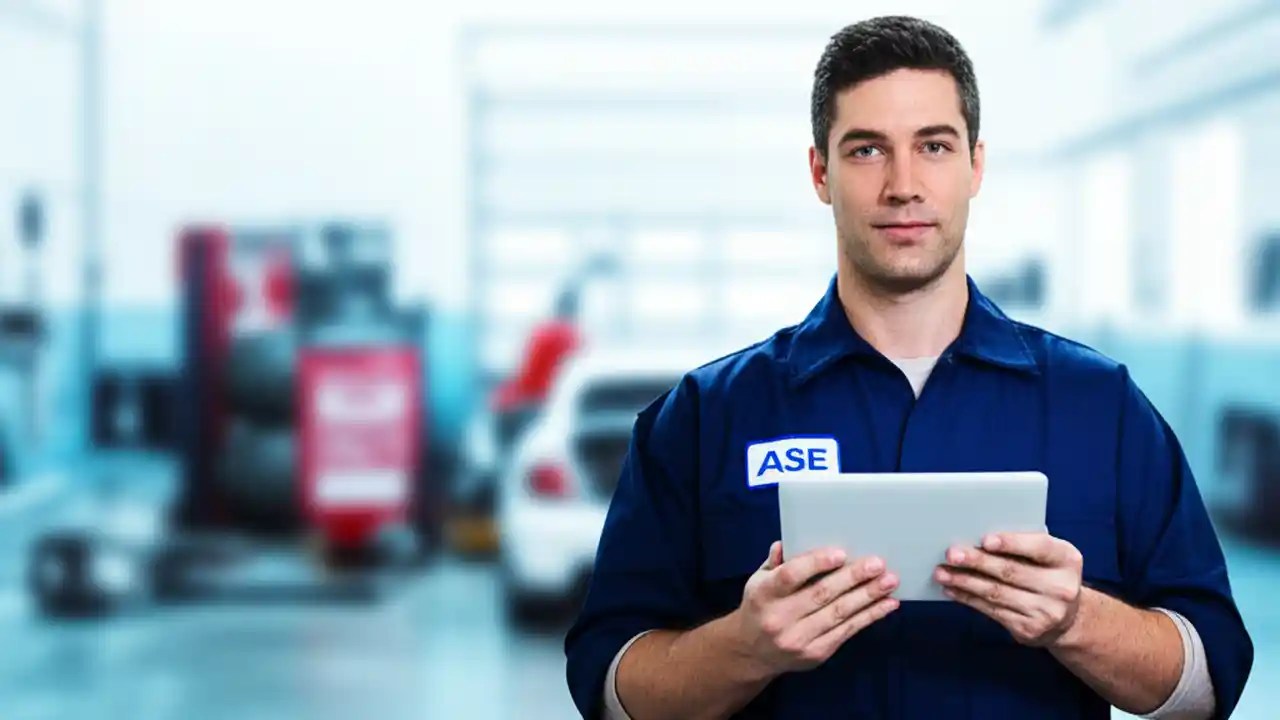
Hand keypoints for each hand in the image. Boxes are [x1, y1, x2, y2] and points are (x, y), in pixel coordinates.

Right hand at [732, 542, 899, 676]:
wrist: (752, 654)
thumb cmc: (760, 607)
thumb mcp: (758, 581)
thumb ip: (775, 562)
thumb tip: (787, 542)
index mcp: (764, 594)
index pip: (790, 576)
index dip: (815, 564)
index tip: (841, 553)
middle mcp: (780, 618)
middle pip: (821, 595)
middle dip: (852, 578)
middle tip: (877, 563)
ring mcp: (799, 639)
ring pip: (839, 613)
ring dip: (868, 596)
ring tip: (889, 581)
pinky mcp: (816, 653)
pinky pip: (847, 631)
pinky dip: (870, 616)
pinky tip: (887, 604)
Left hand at [935, 532, 1083, 647]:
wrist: (1067, 619)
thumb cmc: (1047, 575)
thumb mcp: (1047, 556)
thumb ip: (1023, 545)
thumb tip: (976, 537)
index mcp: (1067, 559)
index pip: (1039, 548)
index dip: (1011, 543)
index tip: (985, 540)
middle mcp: (1061, 588)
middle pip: (1011, 572)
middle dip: (977, 562)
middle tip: (951, 554)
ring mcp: (1046, 612)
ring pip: (997, 593)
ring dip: (964, 581)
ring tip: (942, 572)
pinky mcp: (1029, 630)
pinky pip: (992, 610)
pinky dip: (968, 598)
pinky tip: (952, 589)